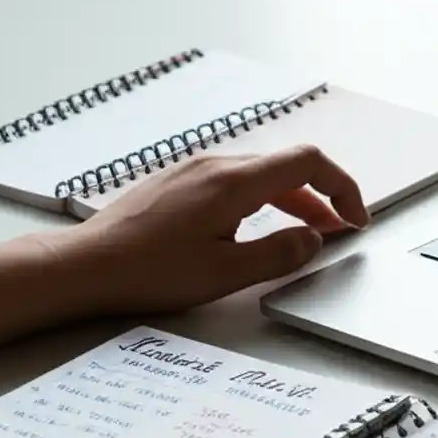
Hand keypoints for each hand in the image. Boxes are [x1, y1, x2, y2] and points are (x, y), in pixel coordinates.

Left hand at [49, 144, 369, 315]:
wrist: (82, 266)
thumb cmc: (147, 272)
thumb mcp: (224, 274)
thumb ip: (279, 254)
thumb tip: (314, 239)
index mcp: (234, 182)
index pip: (309, 163)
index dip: (343, 187)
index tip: (356, 219)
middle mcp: (216, 164)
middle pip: (287, 167)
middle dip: (322, 198)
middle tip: (338, 232)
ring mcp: (194, 169)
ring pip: (261, 175)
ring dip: (293, 201)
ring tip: (304, 234)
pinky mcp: (178, 181)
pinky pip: (235, 181)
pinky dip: (263, 200)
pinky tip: (256, 229)